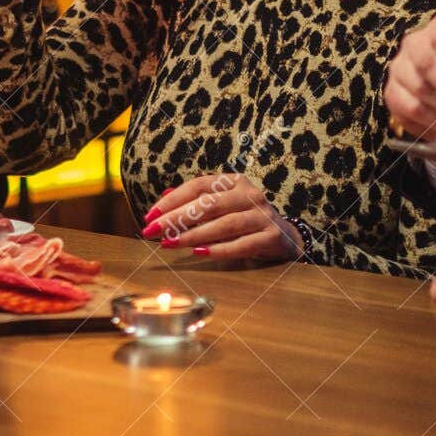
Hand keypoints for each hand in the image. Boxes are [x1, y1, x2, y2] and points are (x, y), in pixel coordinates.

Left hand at [141, 174, 301, 262]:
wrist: (285, 238)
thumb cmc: (244, 221)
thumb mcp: (221, 207)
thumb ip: (195, 202)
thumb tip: (164, 197)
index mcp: (234, 182)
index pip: (198, 186)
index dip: (172, 200)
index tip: (150, 216)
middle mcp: (250, 194)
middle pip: (208, 204)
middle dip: (176, 218)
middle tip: (152, 231)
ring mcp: (262, 215)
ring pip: (224, 224)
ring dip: (193, 235)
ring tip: (170, 243)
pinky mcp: (271, 237)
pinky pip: (242, 244)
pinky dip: (219, 249)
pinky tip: (198, 253)